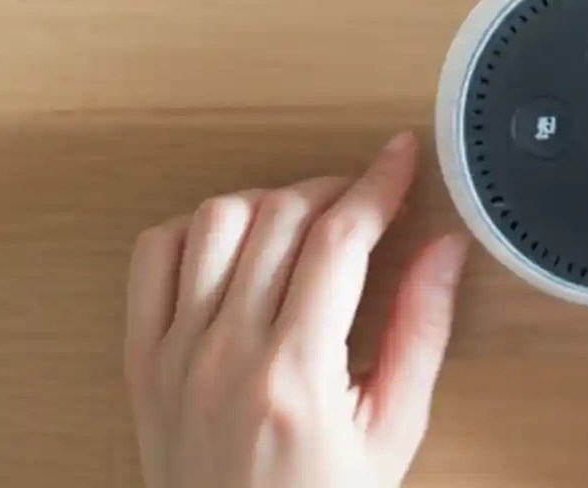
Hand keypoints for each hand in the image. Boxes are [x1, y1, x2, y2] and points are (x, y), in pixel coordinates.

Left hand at [124, 133, 467, 487]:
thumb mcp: (394, 430)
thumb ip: (421, 333)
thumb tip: (444, 252)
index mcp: (297, 375)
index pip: (340, 241)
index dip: (377, 184)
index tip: (398, 157)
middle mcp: (227, 355)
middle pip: (280, 218)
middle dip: (334, 190)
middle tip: (365, 203)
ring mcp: (175, 354)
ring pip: (215, 222)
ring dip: (268, 203)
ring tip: (304, 225)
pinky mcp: (143, 359)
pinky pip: (152, 257)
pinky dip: (195, 230)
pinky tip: (235, 248)